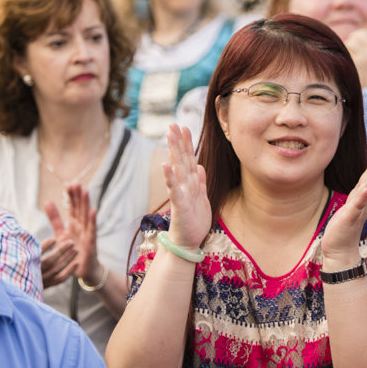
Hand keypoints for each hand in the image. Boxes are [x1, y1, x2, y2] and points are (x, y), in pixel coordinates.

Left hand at [42, 183, 97, 287]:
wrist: (82, 269)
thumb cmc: (72, 250)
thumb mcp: (61, 233)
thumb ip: (55, 218)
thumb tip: (47, 201)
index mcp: (74, 223)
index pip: (72, 207)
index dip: (71, 196)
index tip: (68, 184)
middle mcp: (81, 226)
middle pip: (80, 209)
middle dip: (78, 196)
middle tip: (76, 183)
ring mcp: (87, 233)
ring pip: (86, 216)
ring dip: (86, 204)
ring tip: (85, 191)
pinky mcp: (91, 242)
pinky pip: (92, 230)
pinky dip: (92, 220)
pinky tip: (93, 211)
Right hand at [163, 124, 211, 249]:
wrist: (188, 243)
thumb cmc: (194, 222)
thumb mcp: (202, 198)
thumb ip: (200, 181)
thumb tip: (200, 165)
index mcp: (190, 183)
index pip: (188, 159)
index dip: (187, 143)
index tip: (184, 126)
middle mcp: (184, 185)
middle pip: (181, 159)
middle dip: (178, 142)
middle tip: (173, 124)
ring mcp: (181, 194)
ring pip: (177, 169)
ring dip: (173, 151)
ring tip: (169, 135)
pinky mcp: (180, 205)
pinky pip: (174, 189)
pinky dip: (170, 177)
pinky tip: (165, 165)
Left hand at [321, 145, 366, 269]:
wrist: (340, 253)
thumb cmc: (344, 230)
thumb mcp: (350, 210)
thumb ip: (358, 198)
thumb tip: (364, 188)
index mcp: (360, 198)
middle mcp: (361, 202)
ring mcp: (356, 210)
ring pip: (366, 189)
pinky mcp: (349, 220)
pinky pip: (356, 207)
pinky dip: (362, 198)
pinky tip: (366, 190)